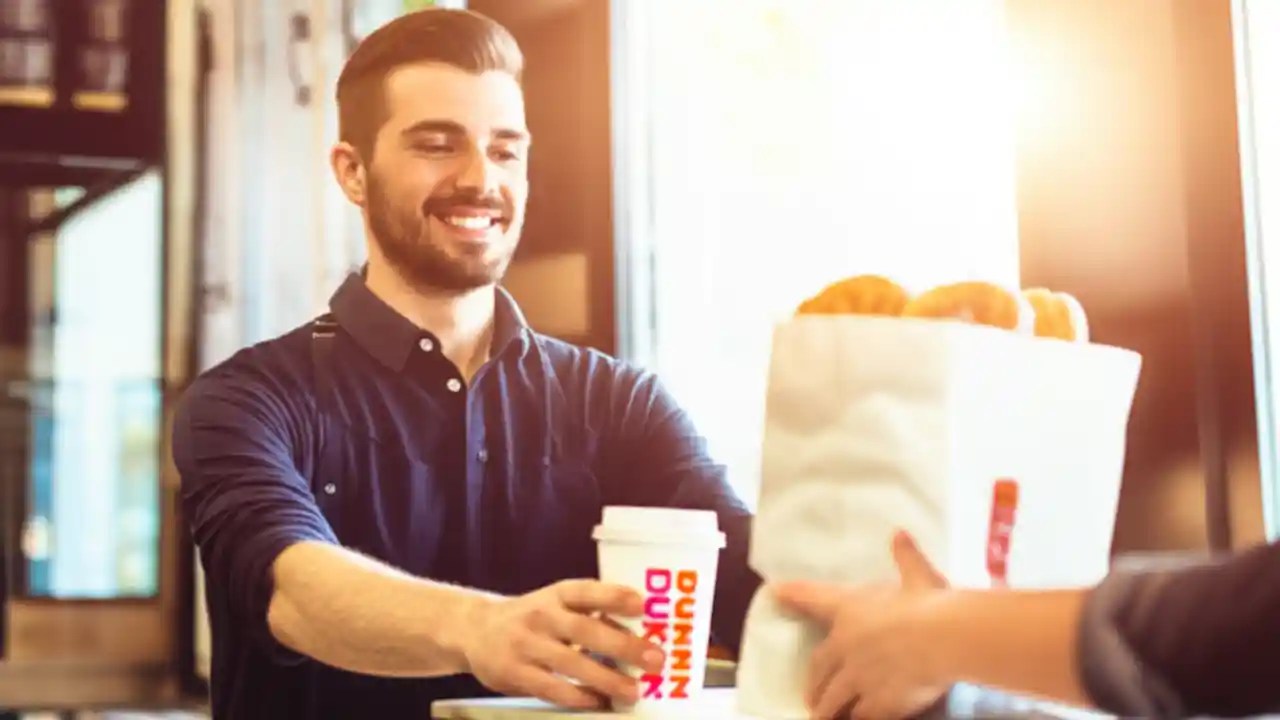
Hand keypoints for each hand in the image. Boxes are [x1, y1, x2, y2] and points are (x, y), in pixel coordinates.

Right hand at [463, 579, 664, 708]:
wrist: (475, 630)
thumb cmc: (532, 618)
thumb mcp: (555, 605)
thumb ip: (589, 615)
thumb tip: (638, 636)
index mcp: (556, 594)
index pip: (587, 591)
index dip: (613, 596)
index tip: (642, 604)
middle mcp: (541, 616)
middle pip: (585, 630)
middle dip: (623, 645)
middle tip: (655, 659)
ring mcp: (525, 645)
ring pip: (570, 663)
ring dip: (606, 678)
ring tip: (633, 690)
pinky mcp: (514, 673)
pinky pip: (550, 687)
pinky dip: (576, 696)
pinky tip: (598, 702)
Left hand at [775, 531, 950, 719]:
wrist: (942, 638)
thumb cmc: (929, 602)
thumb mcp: (918, 575)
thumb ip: (906, 557)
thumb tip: (899, 533)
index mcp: (850, 610)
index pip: (814, 600)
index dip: (794, 596)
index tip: (774, 592)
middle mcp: (846, 646)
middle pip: (820, 668)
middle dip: (814, 682)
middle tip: (810, 694)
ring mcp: (858, 678)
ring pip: (833, 698)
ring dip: (826, 707)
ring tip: (820, 716)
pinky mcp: (876, 702)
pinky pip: (860, 716)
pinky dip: (856, 719)